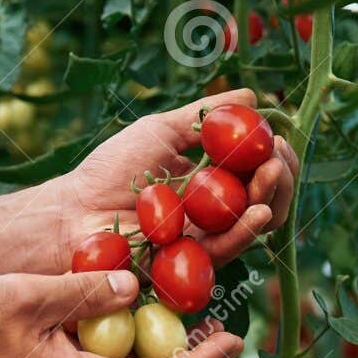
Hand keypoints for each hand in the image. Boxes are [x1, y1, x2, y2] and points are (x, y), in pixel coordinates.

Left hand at [50, 88, 299, 266]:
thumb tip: (251, 94)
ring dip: (272, 196)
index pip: (258, 169)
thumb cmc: (112, 169)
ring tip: (272, 172)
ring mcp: (207, 238)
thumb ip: (204, 116)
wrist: (76, 209)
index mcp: (213, 179)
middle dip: (281, 174)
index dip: (275, 155)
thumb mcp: (161, 130)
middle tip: (277, 154)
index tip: (277, 135)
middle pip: (266, 196)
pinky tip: (261, 209)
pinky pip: (228, 247)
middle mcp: (216, 210)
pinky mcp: (194, 263)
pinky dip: (248, 229)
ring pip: (255, 222)